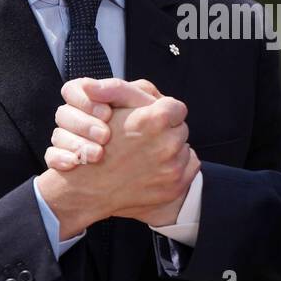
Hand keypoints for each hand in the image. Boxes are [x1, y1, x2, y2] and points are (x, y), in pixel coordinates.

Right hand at [36, 78, 199, 233]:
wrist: (89, 187)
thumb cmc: (96, 143)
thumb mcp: (113, 108)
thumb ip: (136, 92)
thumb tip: (157, 96)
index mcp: (156, 120)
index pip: (176, 108)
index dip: (163, 112)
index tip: (153, 120)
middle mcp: (167, 144)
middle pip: (180, 129)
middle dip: (167, 131)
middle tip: (145, 139)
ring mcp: (173, 168)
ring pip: (184, 148)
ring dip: (170, 149)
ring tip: (146, 155)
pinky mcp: (176, 186)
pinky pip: (190, 166)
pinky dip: (177, 165)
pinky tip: (155, 167)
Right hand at [43, 77, 160, 168]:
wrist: (160, 152)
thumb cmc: (154, 121)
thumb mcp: (141, 103)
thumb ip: (117, 89)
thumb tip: (88, 85)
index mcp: (92, 96)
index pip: (71, 90)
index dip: (84, 101)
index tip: (107, 114)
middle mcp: (78, 116)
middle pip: (63, 114)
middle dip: (83, 125)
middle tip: (105, 136)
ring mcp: (71, 137)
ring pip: (58, 135)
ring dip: (75, 144)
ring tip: (97, 155)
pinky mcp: (67, 158)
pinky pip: (51, 157)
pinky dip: (60, 159)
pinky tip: (75, 164)